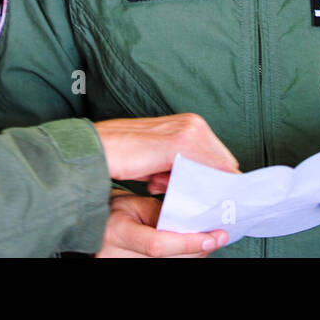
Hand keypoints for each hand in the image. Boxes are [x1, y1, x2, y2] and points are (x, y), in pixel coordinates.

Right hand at [94, 113, 239, 184]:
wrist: (97, 150)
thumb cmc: (124, 156)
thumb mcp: (159, 164)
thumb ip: (181, 170)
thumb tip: (200, 186)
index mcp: (190, 123)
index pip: (219, 158)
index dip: (212, 180)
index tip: (203, 196)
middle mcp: (193, 123)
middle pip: (223, 164)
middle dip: (207, 184)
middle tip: (180, 193)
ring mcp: (189, 130)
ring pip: (216, 169)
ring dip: (201, 186)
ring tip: (165, 188)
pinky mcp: (179, 142)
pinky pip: (205, 169)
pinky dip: (201, 186)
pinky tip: (179, 193)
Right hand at [96, 190, 229, 257]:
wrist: (94, 226)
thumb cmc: (112, 210)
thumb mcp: (132, 202)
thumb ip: (160, 213)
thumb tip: (192, 222)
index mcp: (116, 232)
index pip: (158, 244)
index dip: (188, 242)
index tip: (214, 237)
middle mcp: (116, 256)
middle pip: (169, 259)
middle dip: (198, 248)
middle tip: (219, 236)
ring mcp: (123, 266)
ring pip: (172, 265)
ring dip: (193, 254)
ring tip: (206, 239)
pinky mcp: (134, 269)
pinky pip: (166, 265)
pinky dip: (182, 256)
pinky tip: (192, 246)